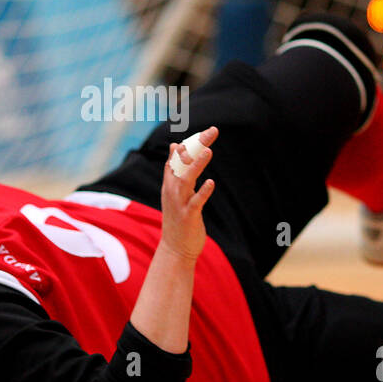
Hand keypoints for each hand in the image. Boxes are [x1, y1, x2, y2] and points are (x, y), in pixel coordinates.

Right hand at [159, 126, 217, 262]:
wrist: (175, 249)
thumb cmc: (178, 218)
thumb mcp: (175, 191)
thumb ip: (175, 169)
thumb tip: (175, 146)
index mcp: (170, 183)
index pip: (177, 157)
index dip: (190, 144)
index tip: (206, 132)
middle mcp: (172, 190)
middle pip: (182, 163)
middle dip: (196, 147)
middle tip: (212, 132)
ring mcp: (179, 203)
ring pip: (186, 179)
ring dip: (196, 165)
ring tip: (208, 151)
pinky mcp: (188, 216)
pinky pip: (195, 202)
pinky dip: (202, 192)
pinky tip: (211, 182)